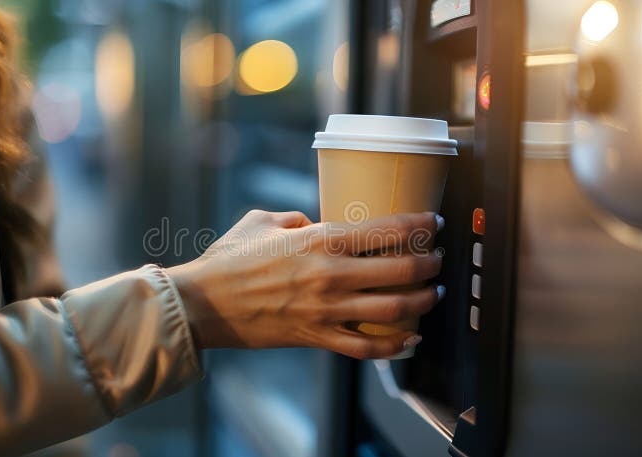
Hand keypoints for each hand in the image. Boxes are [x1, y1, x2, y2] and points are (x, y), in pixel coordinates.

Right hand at [167, 209, 443, 358]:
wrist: (204, 303)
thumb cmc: (230, 259)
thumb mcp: (262, 221)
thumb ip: (295, 218)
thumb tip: (313, 222)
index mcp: (320, 240)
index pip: (388, 230)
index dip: (420, 226)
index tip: (433, 224)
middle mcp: (330, 274)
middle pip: (401, 270)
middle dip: (430, 264)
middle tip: (437, 260)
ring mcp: (326, 309)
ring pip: (393, 309)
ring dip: (422, 301)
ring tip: (432, 293)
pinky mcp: (317, 337)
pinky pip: (366, 346)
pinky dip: (394, 345)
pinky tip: (409, 338)